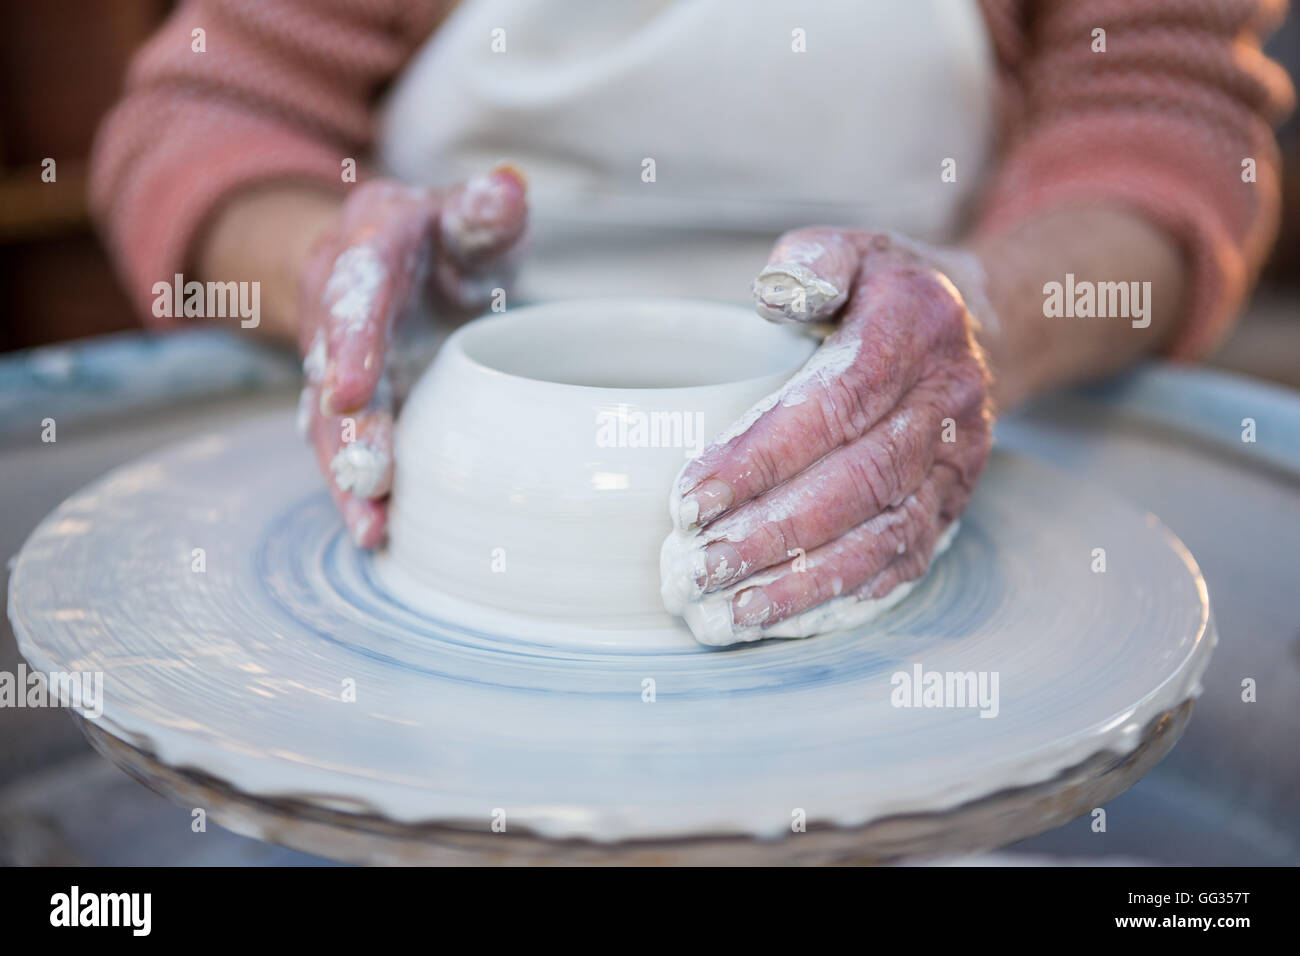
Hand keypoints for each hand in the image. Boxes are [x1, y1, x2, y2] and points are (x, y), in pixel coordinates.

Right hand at [298, 168, 527, 545]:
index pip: (357, 291)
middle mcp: (337, 306)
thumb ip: (482, 208)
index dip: (351, 341)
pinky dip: (356, 489)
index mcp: (369, 246)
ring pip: (329, 422)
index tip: (348, 390)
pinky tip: (376, 534)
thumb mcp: (465, 212)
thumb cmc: (443, 237)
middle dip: (350, 430)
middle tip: (371, 481)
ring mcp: (336, 359)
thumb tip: (506, 191)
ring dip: (347, 476)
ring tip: (370, 529)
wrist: (391, 256)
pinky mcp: (347, 404)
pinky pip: (344, 447)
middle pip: (334, 372)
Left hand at [662, 227, 992, 643]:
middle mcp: (946, 404)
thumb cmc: (884, 293)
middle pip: (856, 483)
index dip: (761, 458)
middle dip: (771, 535)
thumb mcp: (852, 250)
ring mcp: (956, 466)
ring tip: (727, 613)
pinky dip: (841, 600)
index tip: (689, 500)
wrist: (979, 331)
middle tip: (696, 570)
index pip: (834, 404)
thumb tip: (775, 296)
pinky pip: (902, 566)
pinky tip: (780, 620)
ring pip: (882, 538)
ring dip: (802, 584)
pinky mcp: (952, 510)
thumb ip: (811, 264)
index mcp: (913, 331)